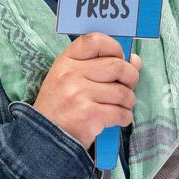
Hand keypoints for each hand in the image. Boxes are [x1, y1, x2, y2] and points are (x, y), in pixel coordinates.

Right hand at [32, 33, 141, 147]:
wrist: (44, 138)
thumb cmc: (62, 106)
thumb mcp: (71, 79)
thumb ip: (100, 66)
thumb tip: (135, 60)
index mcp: (66, 61)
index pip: (96, 40)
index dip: (115, 48)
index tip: (120, 59)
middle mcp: (71, 74)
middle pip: (117, 66)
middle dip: (130, 78)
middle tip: (128, 87)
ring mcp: (79, 94)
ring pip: (123, 92)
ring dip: (128, 102)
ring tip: (121, 106)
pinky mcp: (88, 115)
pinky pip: (120, 112)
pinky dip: (125, 117)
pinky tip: (118, 119)